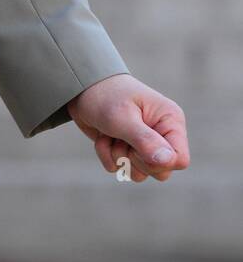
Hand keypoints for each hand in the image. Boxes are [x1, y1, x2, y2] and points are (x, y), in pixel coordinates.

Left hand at [67, 73, 189, 182]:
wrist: (80, 87)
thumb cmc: (104, 96)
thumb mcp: (123, 118)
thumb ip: (145, 141)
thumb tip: (168, 161)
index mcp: (170, 121)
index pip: (180, 160)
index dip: (159, 162)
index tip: (137, 147)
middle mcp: (162, 133)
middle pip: (161, 172)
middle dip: (135, 160)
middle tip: (120, 138)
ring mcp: (145, 143)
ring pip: (140, 173)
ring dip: (118, 156)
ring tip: (110, 134)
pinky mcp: (128, 149)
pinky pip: (122, 170)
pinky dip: (107, 156)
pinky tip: (103, 136)